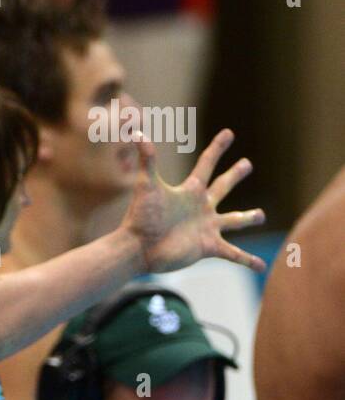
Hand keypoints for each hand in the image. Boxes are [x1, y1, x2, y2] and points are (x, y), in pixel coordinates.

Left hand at [122, 129, 265, 273]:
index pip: (207, 164)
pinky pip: (234, 254)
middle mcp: (201, 207)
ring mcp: (207, 228)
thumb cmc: (141, 217)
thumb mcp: (147, 186)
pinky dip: (247, 260)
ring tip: (261, 215)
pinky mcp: (209, 247)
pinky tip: (261, 267)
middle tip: (247, 163)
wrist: (138, 248)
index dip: (217, 148)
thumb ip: (146, 159)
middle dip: (234, 175)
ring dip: (247, 218)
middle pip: (223, 187)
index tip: (228, 133)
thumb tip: (137, 132)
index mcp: (190, 191)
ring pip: (234, 220)